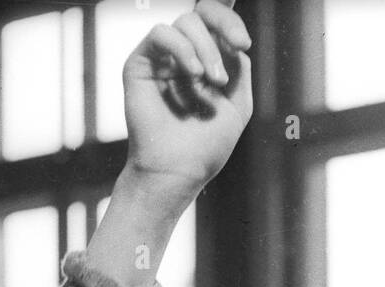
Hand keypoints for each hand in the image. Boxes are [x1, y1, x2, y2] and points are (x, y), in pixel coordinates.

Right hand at [122, 1, 252, 202]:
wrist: (177, 172)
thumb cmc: (206, 147)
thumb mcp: (238, 106)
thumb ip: (241, 68)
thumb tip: (230, 40)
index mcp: (207, 62)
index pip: (218, 22)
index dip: (231, 19)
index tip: (244, 44)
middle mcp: (184, 55)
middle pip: (204, 11)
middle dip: (225, 22)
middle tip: (239, 47)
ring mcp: (162, 58)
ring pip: (186, 22)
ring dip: (206, 48)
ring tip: (211, 81)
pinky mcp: (141, 63)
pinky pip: (161, 34)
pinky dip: (182, 49)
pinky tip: (194, 74)